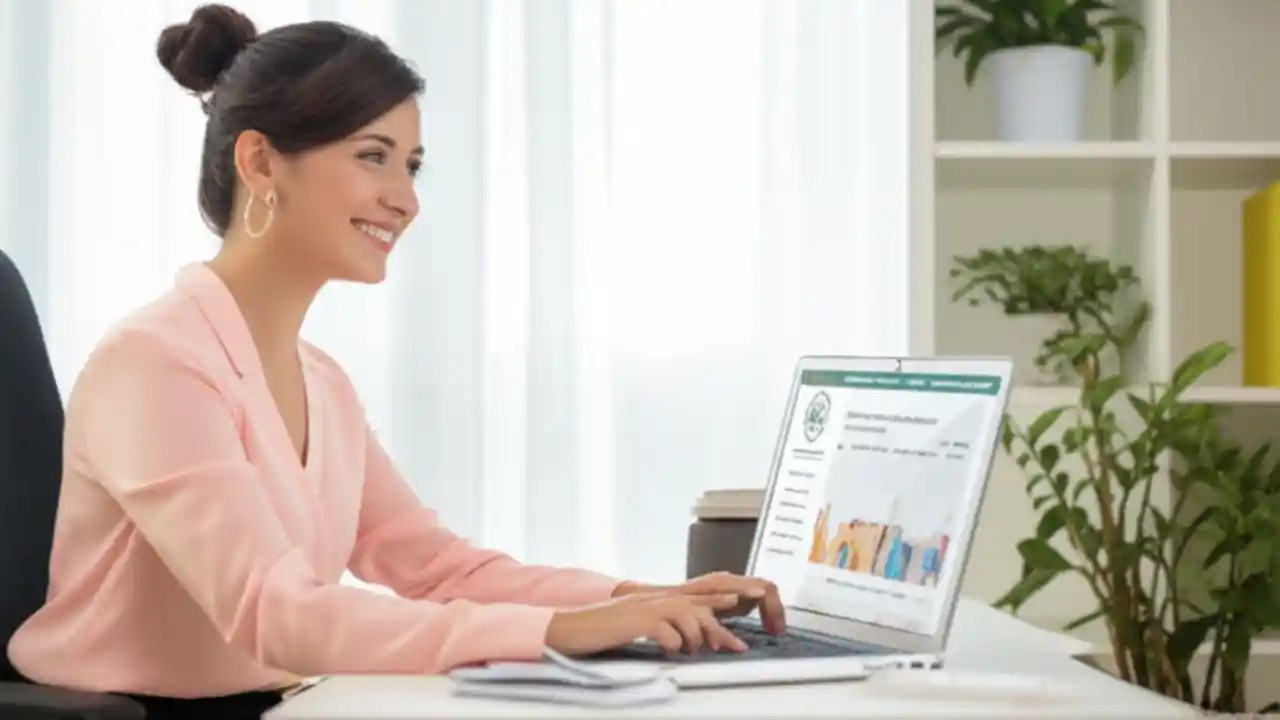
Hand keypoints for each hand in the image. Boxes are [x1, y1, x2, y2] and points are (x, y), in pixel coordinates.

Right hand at [545, 592, 748, 656]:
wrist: (570, 628)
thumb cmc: (601, 630)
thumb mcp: (635, 625)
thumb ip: (660, 626)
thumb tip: (683, 641)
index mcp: (655, 599)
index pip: (695, 597)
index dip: (721, 602)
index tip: (744, 608)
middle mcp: (652, 599)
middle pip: (697, 607)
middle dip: (719, 627)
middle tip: (734, 647)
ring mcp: (643, 607)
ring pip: (686, 615)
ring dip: (695, 637)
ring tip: (692, 651)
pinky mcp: (633, 621)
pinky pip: (665, 629)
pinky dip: (673, 642)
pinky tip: (670, 650)